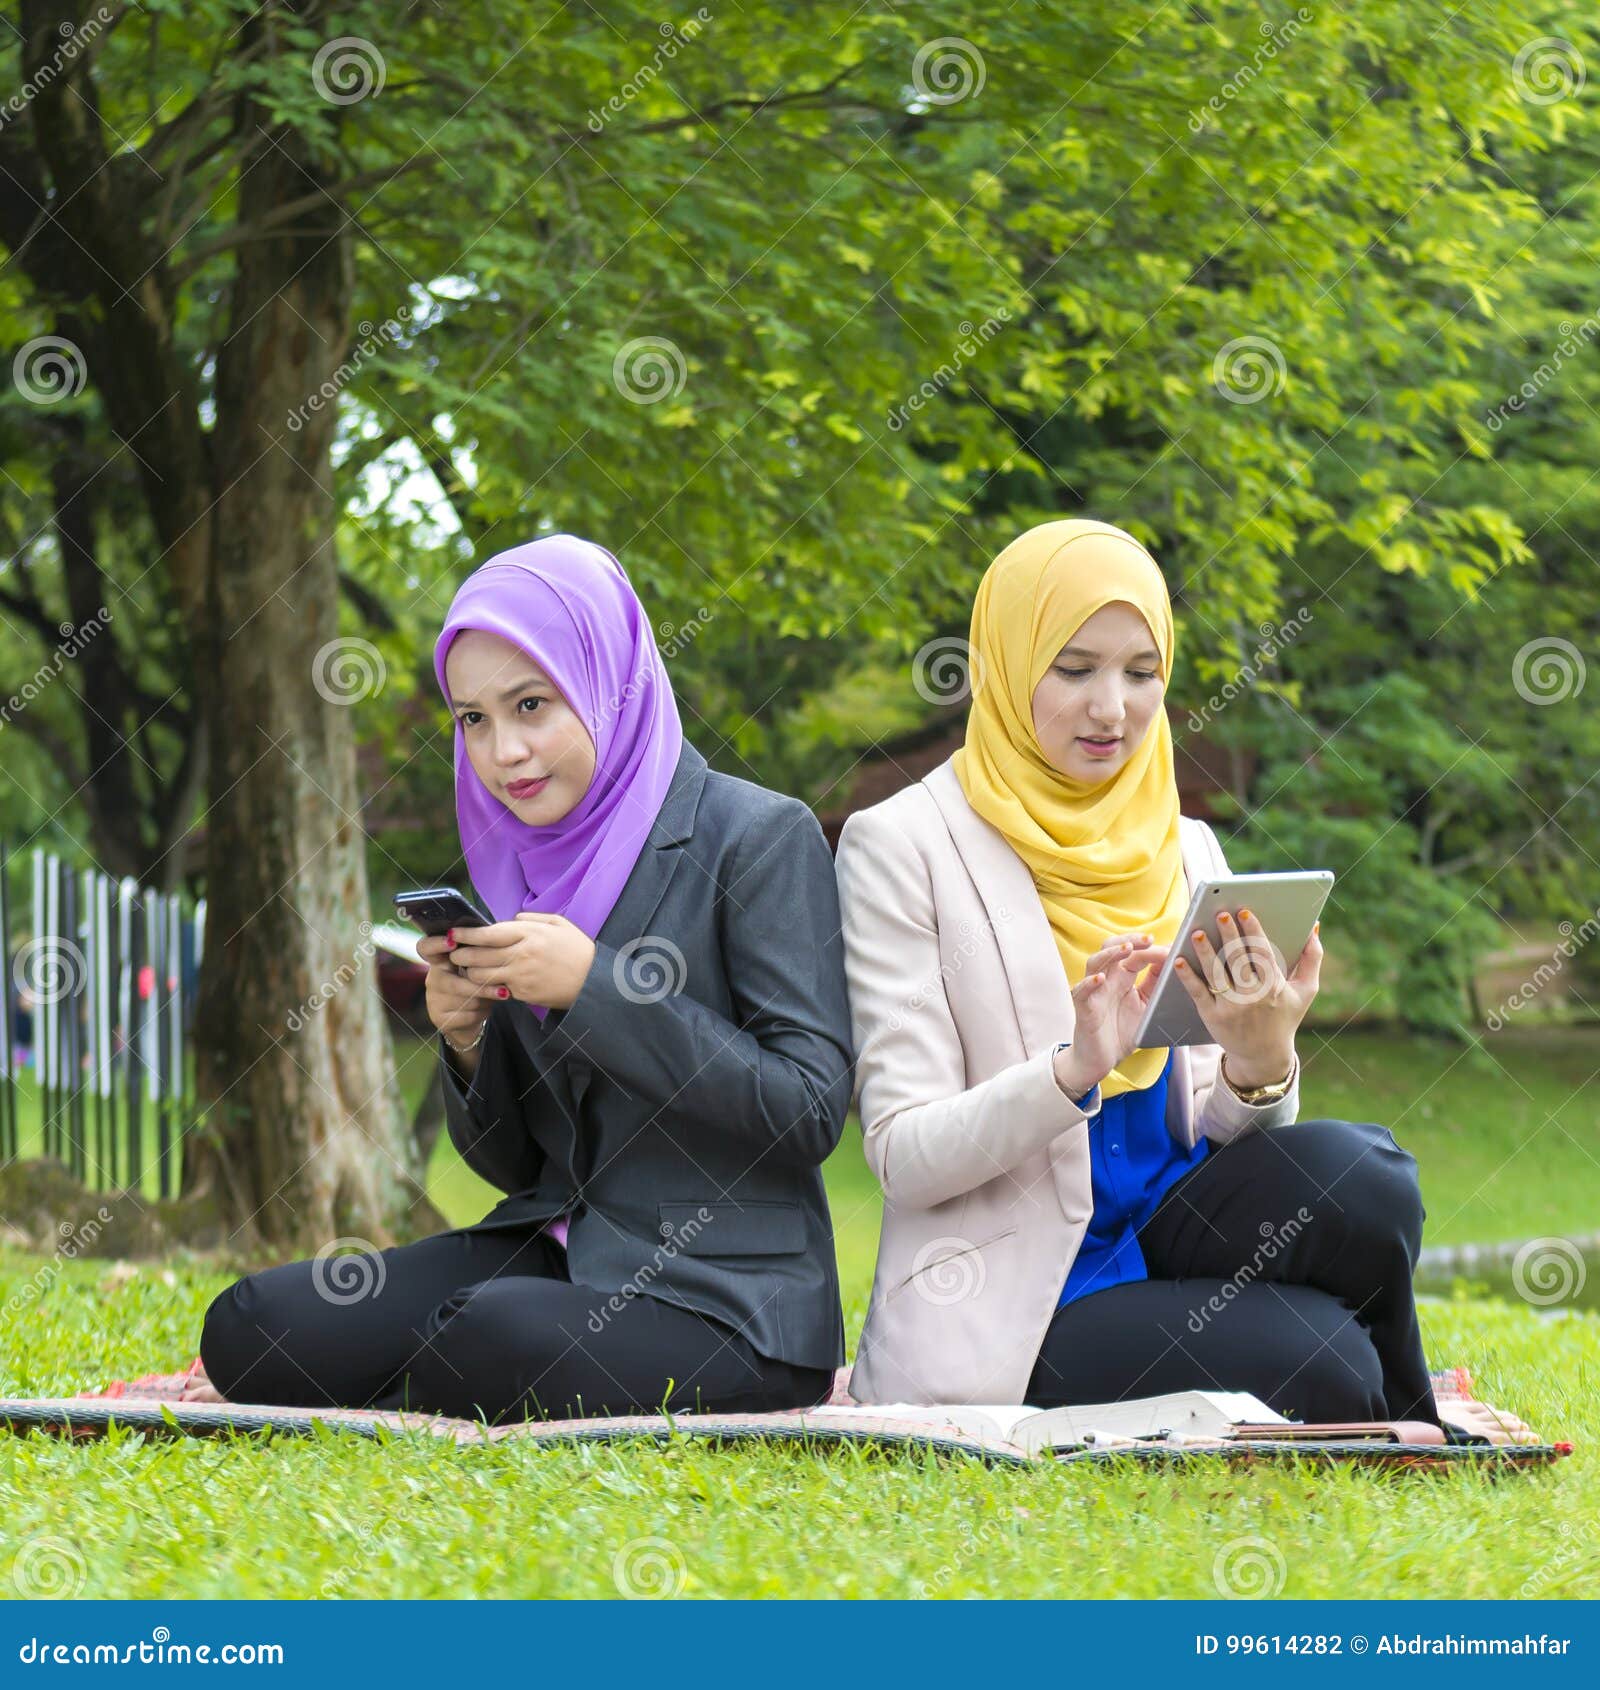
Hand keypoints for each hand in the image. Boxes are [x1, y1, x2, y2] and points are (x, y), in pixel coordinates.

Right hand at [418, 931, 497, 1048]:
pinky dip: (482, 1013)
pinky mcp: (440, 1018)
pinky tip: (484, 1009)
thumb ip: (481, 958)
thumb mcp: (477, 968)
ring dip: (485, 1000)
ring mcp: (434, 999)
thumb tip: (498, 952)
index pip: (426, 947)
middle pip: (454, 982)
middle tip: (503, 991)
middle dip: (481, 987)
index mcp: (440, 960)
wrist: (469, 1017)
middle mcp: (433, 978)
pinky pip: (467, 1015)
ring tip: (496, 997)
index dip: (436, 944)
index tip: (452, 942)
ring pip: (465, 1000)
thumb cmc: (477, 982)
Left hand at [446, 912, 597, 1011]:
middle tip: (453, 954)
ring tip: (468, 970)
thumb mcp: (559, 924)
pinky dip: (489, 986)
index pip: (488, 933)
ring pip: (482, 975)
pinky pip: (497, 989)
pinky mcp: (523, 993)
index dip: (467, 934)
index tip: (453, 933)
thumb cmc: (576, 949)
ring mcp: (521, 975)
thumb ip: (532, 919)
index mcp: (529, 934)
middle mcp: (522, 954)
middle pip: (479, 955)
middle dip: (461, 955)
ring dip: (471, 973)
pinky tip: (487, 983)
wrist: (593, 981)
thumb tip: (510, 920)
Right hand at [1053, 932, 1169, 1098]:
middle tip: (1148, 939)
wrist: (1100, 1061)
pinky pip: (1081, 991)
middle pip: (1111, 948)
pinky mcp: (1083, 1009)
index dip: (1149, 947)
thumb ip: (1155, 984)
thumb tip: (1174, 961)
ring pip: (1094, 963)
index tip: (1170, 946)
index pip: (1133, 952)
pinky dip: (1089, 983)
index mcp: (1122, 977)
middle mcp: (1106, 980)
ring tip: (1126, 949)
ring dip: (1110, 954)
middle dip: (1129, 940)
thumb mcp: (1146, 1006)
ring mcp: (1093, 992)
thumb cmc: (1121, 1032)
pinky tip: (1100, 978)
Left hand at [1174, 909, 1321, 1085]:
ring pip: (1216, 974)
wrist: (1264, 1055)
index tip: (1244, 911)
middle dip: (1228, 935)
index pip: (1263, 953)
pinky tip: (1179, 960)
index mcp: (1275, 986)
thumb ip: (1312, 958)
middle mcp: (1253, 996)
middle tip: (1219, 913)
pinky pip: (1198, 993)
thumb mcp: (1306, 990)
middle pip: (1238, 959)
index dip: (1253, 931)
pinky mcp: (1212, 1017)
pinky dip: (1188, 977)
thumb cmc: (1285, 1016)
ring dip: (1205, 952)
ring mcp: (1231, 1007)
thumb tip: (1314, 927)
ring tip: (1196, 932)